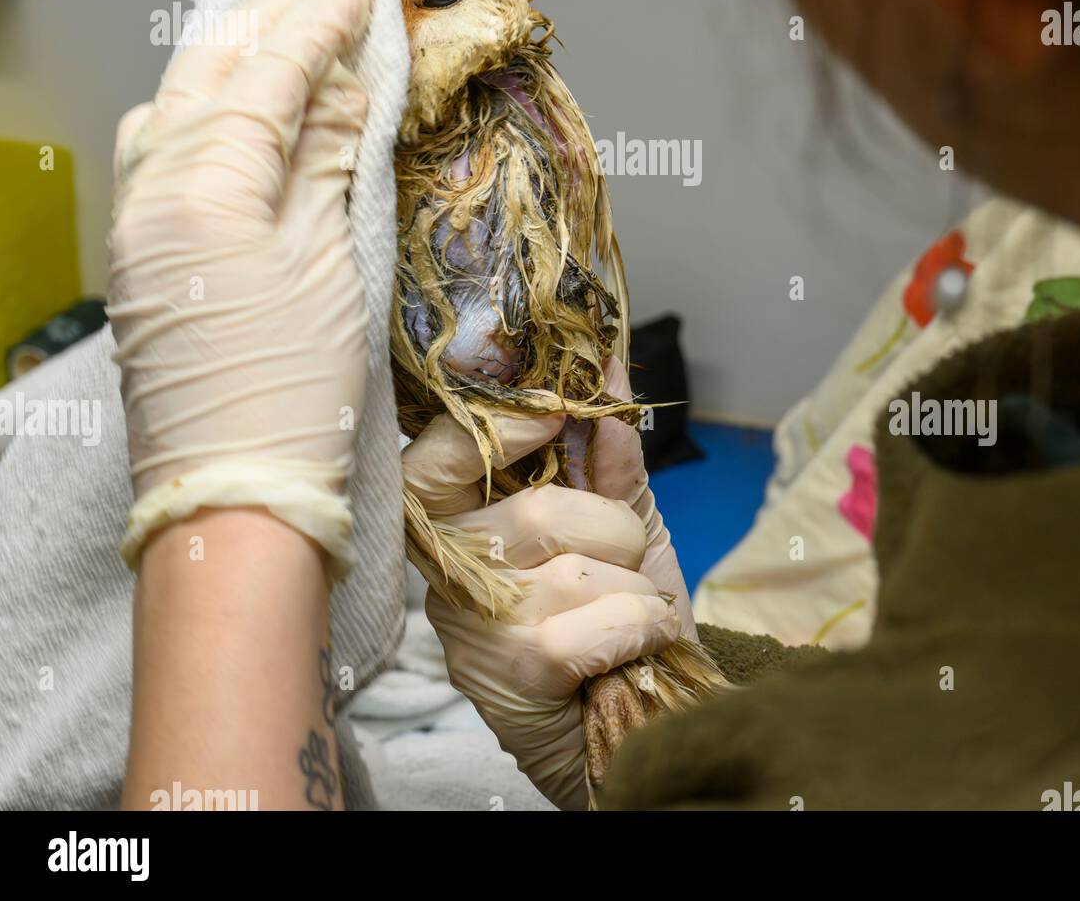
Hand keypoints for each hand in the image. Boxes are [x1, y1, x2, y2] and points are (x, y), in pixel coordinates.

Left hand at [108, 0, 376, 572]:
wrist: (237, 496)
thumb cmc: (295, 388)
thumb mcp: (330, 261)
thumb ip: (329, 159)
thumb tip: (345, 83)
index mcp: (199, 185)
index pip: (268, 75)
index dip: (320, 22)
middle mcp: (148, 190)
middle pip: (206, 72)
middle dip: (265, 16)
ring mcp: (134, 223)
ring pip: (174, 103)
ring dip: (230, 55)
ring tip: (283, 25)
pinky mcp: (142, 256)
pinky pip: (163, 149)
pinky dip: (205, 108)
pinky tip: (237, 104)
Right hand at [401, 374, 684, 809]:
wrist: (649, 714)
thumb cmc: (621, 613)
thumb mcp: (623, 523)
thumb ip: (608, 452)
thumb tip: (608, 365)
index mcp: (468, 524)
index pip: (430, 466)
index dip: (486, 430)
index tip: (552, 413)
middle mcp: (454, 574)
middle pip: (533, 511)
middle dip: (611, 527)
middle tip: (626, 555)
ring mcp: (474, 630)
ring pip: (574, 571)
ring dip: (633, 589)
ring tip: (631, 614)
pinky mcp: (507, 679)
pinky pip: (590, 626)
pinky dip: (638, 627)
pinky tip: (636, 645)